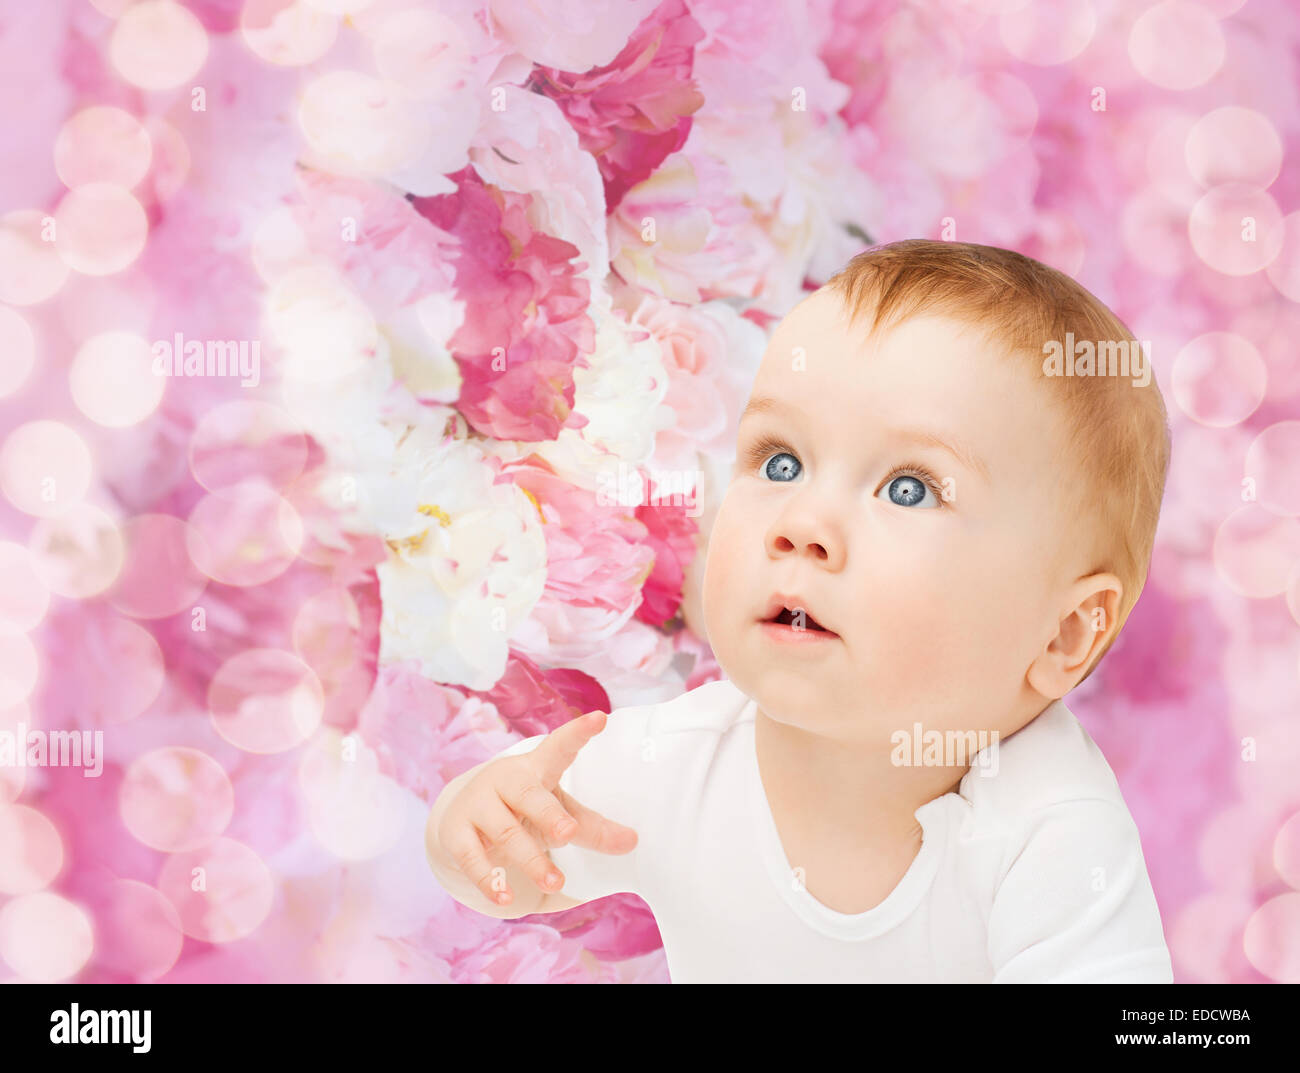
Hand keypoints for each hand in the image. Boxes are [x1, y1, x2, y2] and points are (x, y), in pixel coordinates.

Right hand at [434, 710, 638, 907]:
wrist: (460, 816)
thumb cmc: (521, 809)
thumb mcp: (556, 810)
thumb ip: (591, 827)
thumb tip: (632, 842)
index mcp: (535, 768)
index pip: (558, 747)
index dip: (578, 734)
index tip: (600, 717)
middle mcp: (505, 781)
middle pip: (529, 795)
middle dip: (549, 815)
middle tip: (569, 833)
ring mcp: (478, 805)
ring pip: (505, 832)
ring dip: (531, 860)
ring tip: (556, 883)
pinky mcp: (456, 833)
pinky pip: (472, 858)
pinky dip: (490, 880)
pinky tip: (506, 896)